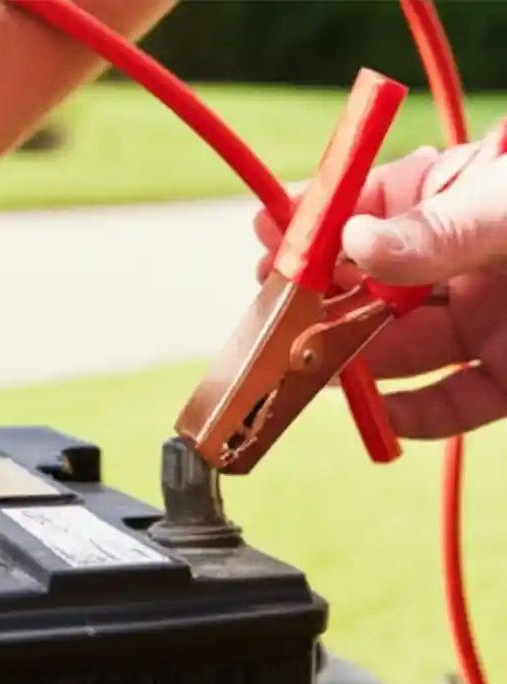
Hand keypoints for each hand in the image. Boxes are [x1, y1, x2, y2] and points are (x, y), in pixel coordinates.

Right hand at [253, 132, 506, 439]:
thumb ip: (436, 230)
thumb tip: (350, 245)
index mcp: (458, 200)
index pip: (368, 206)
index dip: (314, 222)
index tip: (264, 232)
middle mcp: (461, 263)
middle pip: (368, 287)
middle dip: (319, 303)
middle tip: (271, 315)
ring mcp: (484, 322)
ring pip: (398, 349)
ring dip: (350, 362)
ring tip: (306, 371)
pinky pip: (453, 404)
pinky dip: (414, 417)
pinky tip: (380, 416)